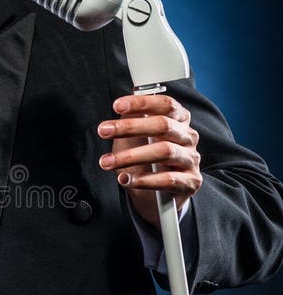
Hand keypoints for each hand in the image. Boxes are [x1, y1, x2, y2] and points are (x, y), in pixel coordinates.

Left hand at [97, 94, 201, 227]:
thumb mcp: (137, 135)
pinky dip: (144, 180)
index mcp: (179, 119)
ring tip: (107, 162)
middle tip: (103, 131)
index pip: (166, 104)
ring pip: (164, 151)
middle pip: (163, 125)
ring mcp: (191, 158)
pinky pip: (168, 179)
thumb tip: (122, 106)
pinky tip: (125, 179)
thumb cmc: (147, 157)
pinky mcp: (191, 181)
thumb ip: (133, 119)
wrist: (160, 191)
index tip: (117, 105)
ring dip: (130, 156)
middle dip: (130, 127)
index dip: (142, 103)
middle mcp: (188, 136)